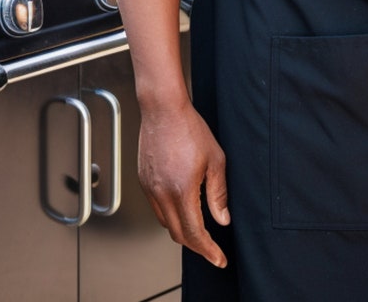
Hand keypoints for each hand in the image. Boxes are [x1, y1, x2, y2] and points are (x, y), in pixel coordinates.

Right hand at [138, 100, 229, 266]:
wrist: (163, 110)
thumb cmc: (190, 128)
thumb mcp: (215, 159)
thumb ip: (218, 193)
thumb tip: (222, 219)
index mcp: (182, 190)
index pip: (195, 233)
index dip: (208, 250)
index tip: (218, 258)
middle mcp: (161, 194)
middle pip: (178, 234)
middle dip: (196, 246)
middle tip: (212, 248)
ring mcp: (150, 188)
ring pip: (165, 223)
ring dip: (182, 231)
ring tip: (200, 229)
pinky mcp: (144, 181)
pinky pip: (157, 209)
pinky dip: (170, 216)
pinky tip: (182, 208)